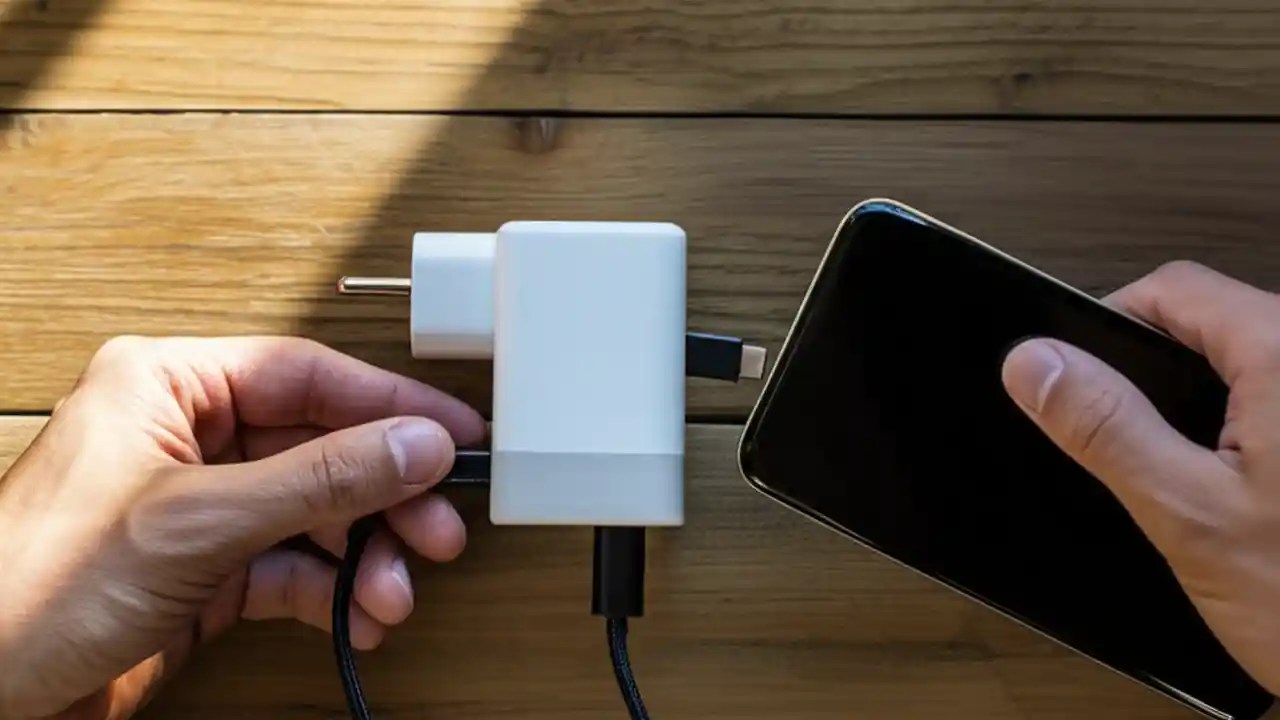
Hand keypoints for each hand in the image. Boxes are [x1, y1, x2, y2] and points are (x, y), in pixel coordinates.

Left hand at [0, 336, 486, 719]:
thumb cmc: (30, 592)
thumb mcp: (196, 523)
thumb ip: (320, 480)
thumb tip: (415, 444)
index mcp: (166, 386)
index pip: (307, 376)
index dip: (389, 406)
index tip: (454, 434)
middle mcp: (187, 439)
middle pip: (321, 448)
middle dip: (383, 497)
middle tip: (436, 529)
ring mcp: (200, 507)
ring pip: (316, 513)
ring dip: (364, 556)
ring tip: (393, 593)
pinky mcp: (206, 570)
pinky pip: (294, 567)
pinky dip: (332, 593)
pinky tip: (358, 616)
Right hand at [1001, 261, 1279, 692]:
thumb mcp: (1189, 514)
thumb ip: (1106, 429)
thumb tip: (1033, 365)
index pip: (1174, 289)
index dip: (1108, 323)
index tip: (1076, 377)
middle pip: (1212, 320)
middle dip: (1155, 370)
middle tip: (1131, 442)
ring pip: (1246, 362)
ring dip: (1200, 402)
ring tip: (1184, 471)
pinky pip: (1273, 402)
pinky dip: (1242, 429)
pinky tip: (1238, 490)